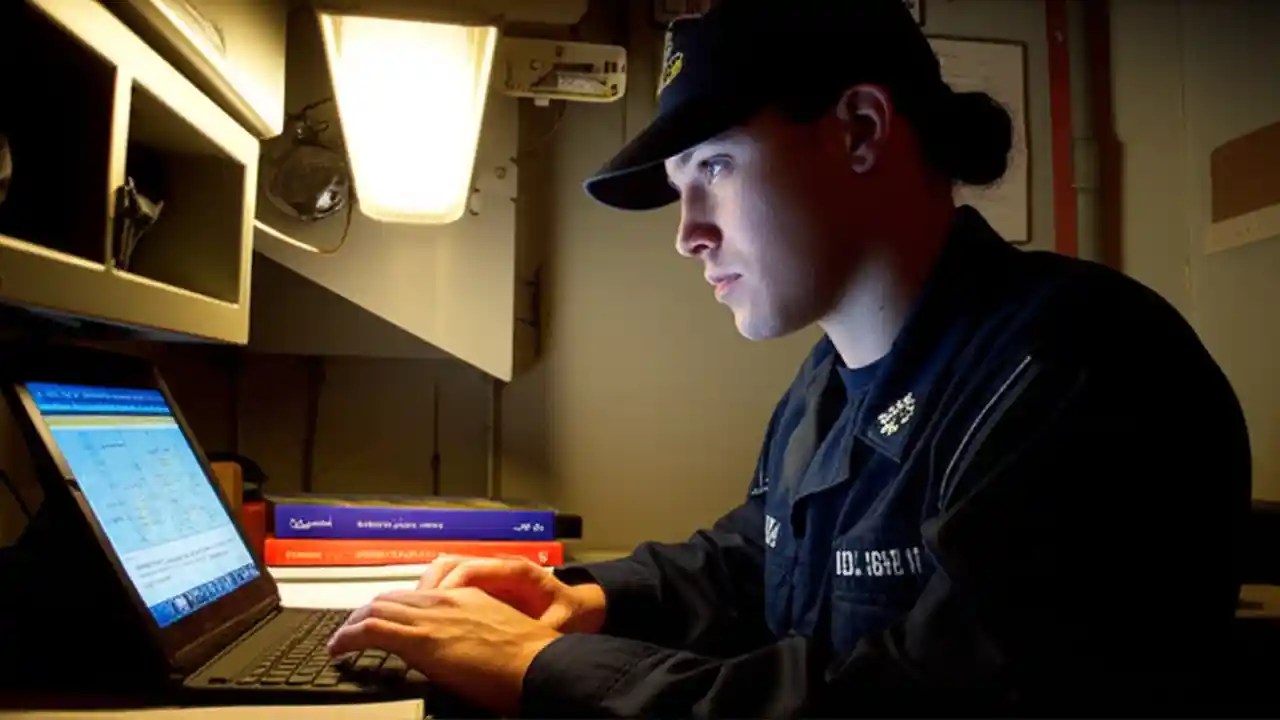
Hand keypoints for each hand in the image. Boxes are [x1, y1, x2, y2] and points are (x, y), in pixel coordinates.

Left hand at [328, 587, 559, 716]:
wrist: (539, 665)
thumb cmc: (530, 658)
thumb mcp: (500, 634)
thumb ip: (477, 633)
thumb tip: (466, 650)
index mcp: (466, 597)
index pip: (418, 595)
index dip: (394, 607)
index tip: (383, 619)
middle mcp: (445, 600)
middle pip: (391, 597)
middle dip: (367, 612)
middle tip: (353, 629)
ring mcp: (432, 618)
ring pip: (377, 608)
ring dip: (354, 623)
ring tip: (342, 638)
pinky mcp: (421, 640)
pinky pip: (372, 630)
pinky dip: (349, 637)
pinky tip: (338, 649)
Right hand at [417, 555, 606, 634]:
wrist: (581, 607)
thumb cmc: (569, 615)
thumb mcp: (554, 626)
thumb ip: (531, 630)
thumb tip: (506, 639)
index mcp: (517, 572)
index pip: (470, 570)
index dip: (446, 588)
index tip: (431, 608)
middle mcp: (500, 564)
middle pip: (452, 564)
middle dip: (429, 587)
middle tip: (411, 612)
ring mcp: (492, 570)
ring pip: (448, 568)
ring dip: (429, 587)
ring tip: (414, 612)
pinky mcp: (487, 580)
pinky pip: (454, 579)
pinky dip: (437, 591)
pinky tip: (428, 611)